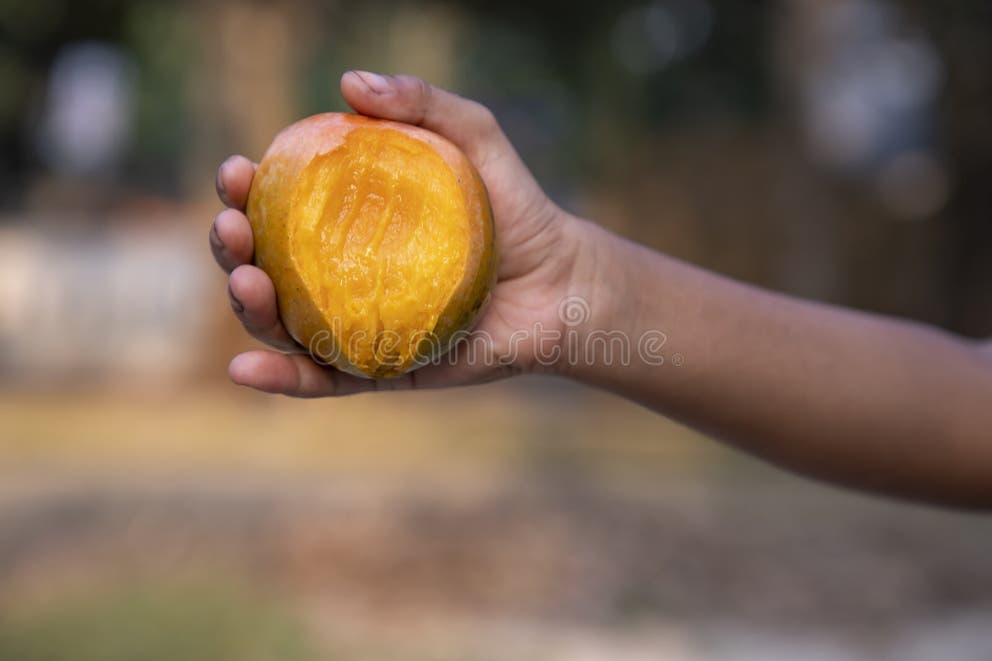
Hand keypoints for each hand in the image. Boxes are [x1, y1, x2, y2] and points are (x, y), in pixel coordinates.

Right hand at [210, 71, 582, 395]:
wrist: (561, 284)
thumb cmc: (516, 211)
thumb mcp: (476, 140)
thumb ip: (424, 104)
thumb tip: (349, 83)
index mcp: (347, 223)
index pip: (278, 205)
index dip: (244, 190)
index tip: (237, 171)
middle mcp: (339, 275)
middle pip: (265, 264)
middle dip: (231, 246)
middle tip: (230, 227)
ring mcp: (355, 325)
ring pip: (281, 324)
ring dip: (248, 307)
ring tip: (247, 280)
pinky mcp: (379, 370)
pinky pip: (322, 379)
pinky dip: (279, 379)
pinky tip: (244, 369)